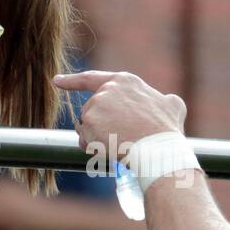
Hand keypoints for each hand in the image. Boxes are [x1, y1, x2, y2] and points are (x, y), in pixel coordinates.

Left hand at [52, 71, 187, 152]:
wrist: (158, 147)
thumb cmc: (167, 130)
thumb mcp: (173, 106)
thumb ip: (163, 100)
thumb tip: (165, 102)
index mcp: (123, 82)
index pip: (91, 79)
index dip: (71, 81)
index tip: (57, 81)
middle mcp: (106, 90)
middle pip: (90, 112)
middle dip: (99, 128)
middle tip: (121, 139)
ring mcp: (95, 105)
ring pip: (86, 128)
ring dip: (96, 139)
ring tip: (118, 144)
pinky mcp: (87, 122)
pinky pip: (84, 141)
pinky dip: (94, 150)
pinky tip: (110, 150)